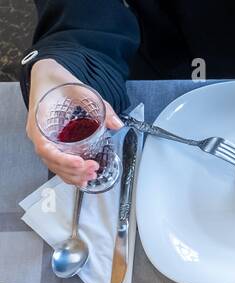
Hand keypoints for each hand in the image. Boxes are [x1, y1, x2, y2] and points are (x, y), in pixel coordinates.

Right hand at [26, 59, 121, 186]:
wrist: (47, 76)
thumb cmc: (57, 82)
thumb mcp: (80, 89)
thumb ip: (101, 106)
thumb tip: (117, 123)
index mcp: (39, 120)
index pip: (44, 147)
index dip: (61, 159)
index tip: (79, 162)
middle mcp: (39, 133)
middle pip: (50, 160)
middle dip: (72, 170)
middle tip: (92, 170)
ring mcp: (45, 139)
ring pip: (53, 165)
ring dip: (72, 174)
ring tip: (90, 176)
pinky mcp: (52, 142)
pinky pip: (57, 162)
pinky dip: (69, 172)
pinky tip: (83, 177)